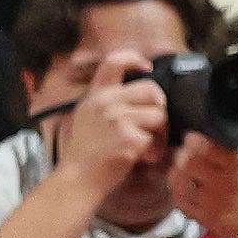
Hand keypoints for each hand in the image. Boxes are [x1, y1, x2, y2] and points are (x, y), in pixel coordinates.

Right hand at [56, 53, 170, 190]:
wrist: (78, 179)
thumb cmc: (88, 152)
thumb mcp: (89, 117)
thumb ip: (111, 101)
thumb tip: (146, 93)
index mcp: (95, 95)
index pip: (113, 62)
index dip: (134, 59)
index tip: (146, 66)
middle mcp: (105, 102)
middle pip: (151, 89)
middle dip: (159, 107)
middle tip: (153, 126)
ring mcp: (117, 119)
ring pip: (159, 113)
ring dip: (160, 131)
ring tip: (147, 144)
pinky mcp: (129, 137)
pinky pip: (157, 136)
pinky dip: (155, 149)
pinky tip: (142, 157)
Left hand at [171, 134, 237, 237]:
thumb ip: (237, 146)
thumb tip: (213, 131)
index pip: (206, 145)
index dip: (193, 140)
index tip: (191, 140)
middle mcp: (228, 181)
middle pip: (189, 162)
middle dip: (181, 156)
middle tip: (183, 156)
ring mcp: (215, 201)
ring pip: (180, 182)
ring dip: (176, 175)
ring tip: (182, 173)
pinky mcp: (206, 217)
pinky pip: (180, 201)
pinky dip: (178, 194)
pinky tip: (185, 190)